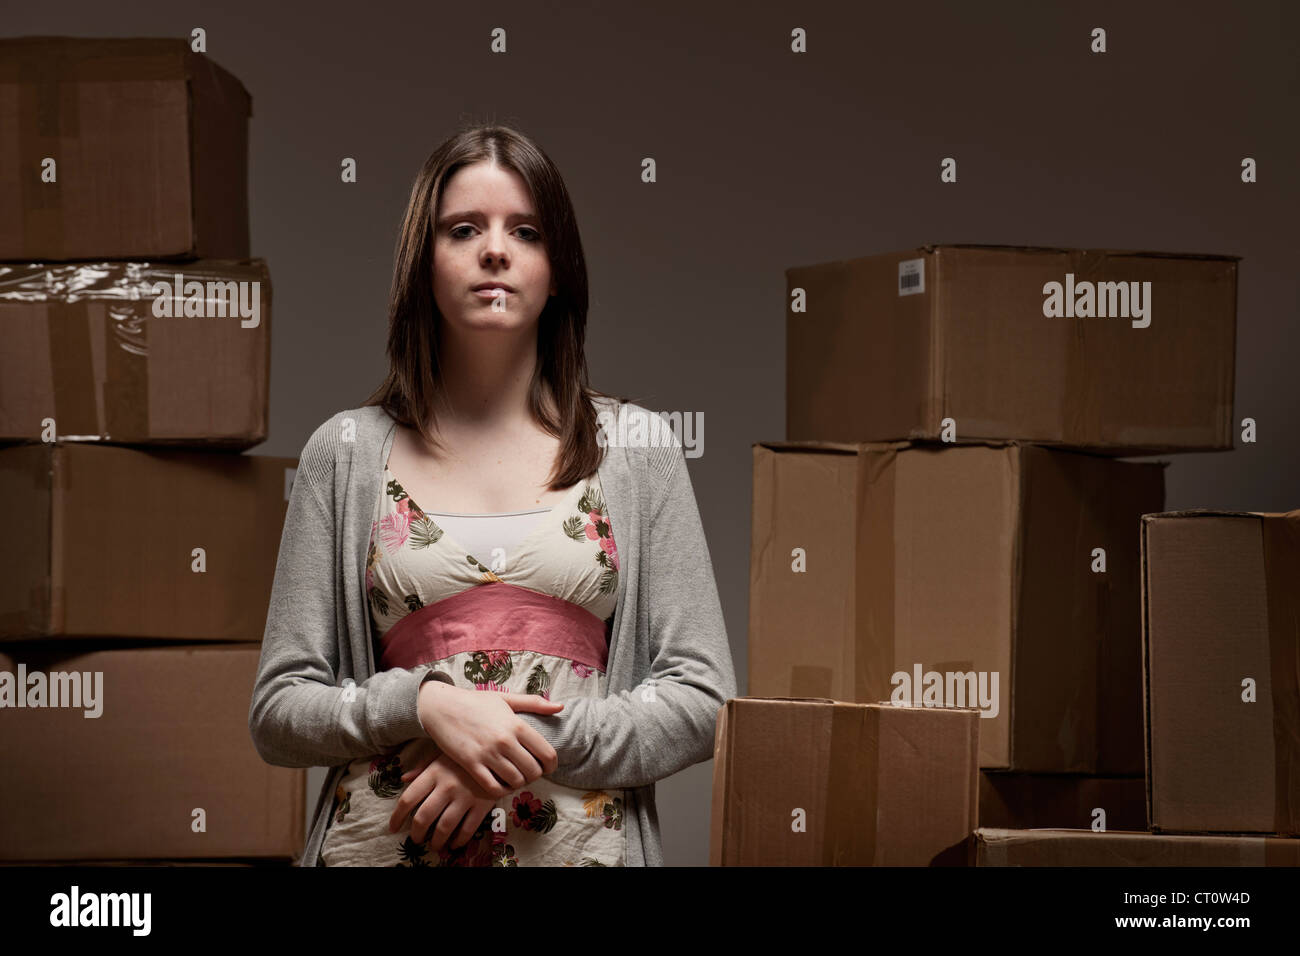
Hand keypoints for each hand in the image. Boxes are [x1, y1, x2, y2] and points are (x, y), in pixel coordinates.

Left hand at [389, 751, 497, 851]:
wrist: (499, 750)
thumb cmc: (465, 753)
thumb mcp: (441, 752)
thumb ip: (422, 767)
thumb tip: (403, 779)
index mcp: (433, 773)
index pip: (407, 799)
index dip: (397, 817)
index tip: (393, 828)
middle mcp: (446, 786)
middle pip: (423, 818)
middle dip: (417, 834)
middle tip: (417, 839)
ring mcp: (465, 796)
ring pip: (444, 827)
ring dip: (436, 841)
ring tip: (435, 845)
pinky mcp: (482, 805)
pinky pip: (467, 829)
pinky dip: (459, 841)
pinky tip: (455, 844)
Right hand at [417, 682, 562, 797]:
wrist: (441, 706)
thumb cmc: (475, 701)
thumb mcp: (506, 698)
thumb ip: (534, 703)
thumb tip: (560, 707)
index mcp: (517, 724)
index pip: (547, 754)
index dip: (551, 765)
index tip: (547, 766)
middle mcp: (505, 741)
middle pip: (534, 772)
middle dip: (535, 775)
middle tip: (528, 771)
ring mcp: (487, 754)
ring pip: (516, 782)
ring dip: (518, 783)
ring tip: (514, 776)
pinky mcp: (471, 765)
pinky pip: (494, 788)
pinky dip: (501, 790)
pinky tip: (500, 783)